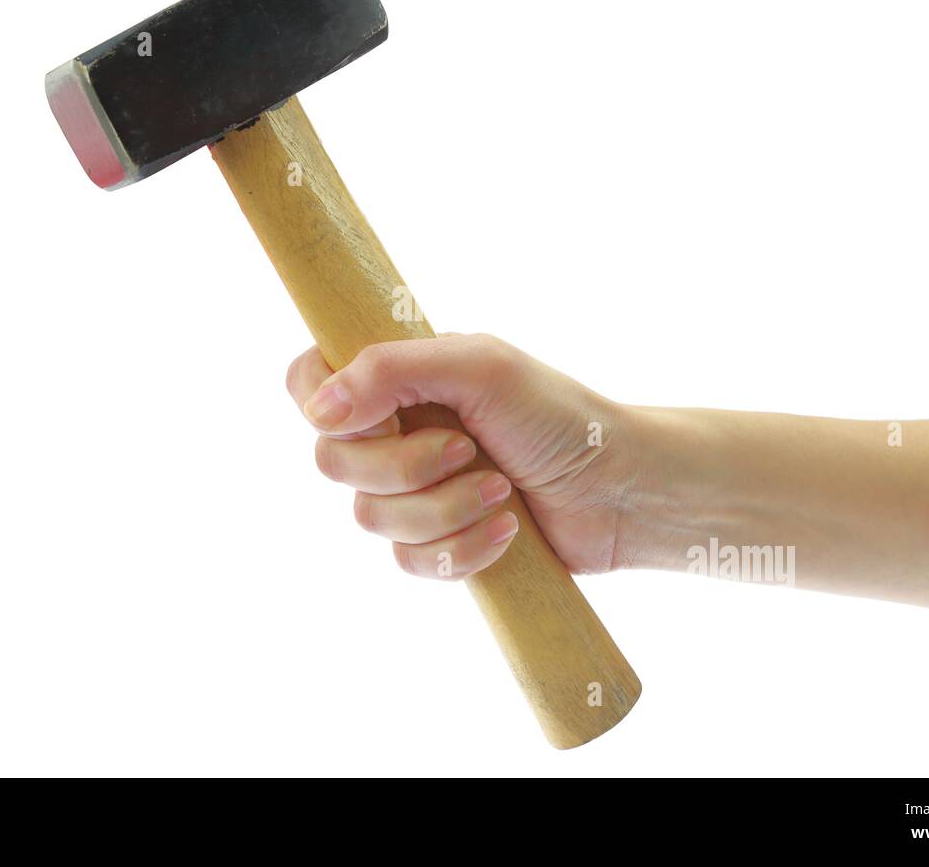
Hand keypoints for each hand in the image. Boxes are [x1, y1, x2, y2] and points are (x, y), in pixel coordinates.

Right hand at [285, 334, 643, 579]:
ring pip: (369, 518)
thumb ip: (391, 370)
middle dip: (403, 466)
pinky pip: (407, 561)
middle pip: (333, 462)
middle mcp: (395, 431)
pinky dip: (459, 549)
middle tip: (465, 449)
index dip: (319, 403)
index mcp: (399, 379)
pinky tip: (506, 533)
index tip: (372, 417)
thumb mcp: (478, 367)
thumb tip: (319, 411)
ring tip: (501, 491)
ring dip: (443, 508)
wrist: (620, 490)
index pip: (308, 381)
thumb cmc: (558, 414)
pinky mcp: (438, 541)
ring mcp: (414, 490)